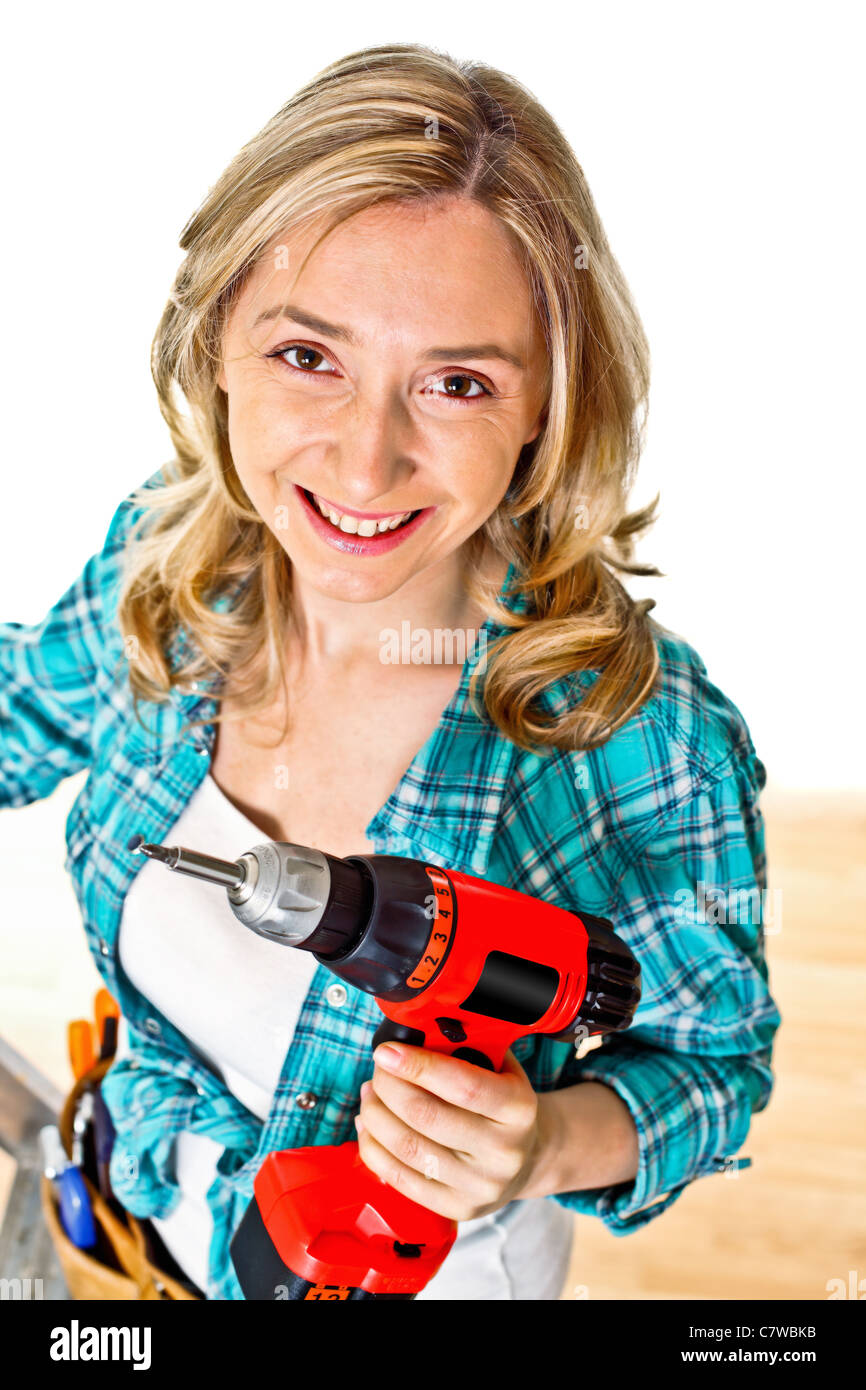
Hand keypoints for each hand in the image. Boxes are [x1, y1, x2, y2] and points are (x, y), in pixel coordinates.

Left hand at [354, 1043, 550, 1221]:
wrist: (527, 1159)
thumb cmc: (503, 1103)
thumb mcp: (502, 1069)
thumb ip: (467, 1048)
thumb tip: (415, 1030)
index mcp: (520, 1109)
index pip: (463, 1086)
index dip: (419, 1066)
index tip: (387, 1051)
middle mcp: (503, 1152)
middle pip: (427, 1117)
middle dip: (389, 1087)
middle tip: (378, 1069)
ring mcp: (479, 1185)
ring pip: (408, 1147)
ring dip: (376, 1115)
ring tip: (370, 1093)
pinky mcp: (456, 1208)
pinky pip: (400, 1178)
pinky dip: (373, 1148)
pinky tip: (368, 1125)